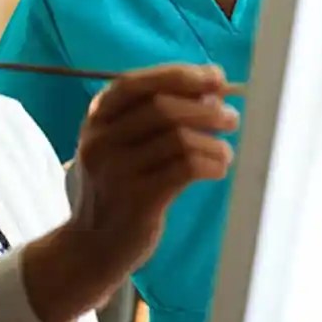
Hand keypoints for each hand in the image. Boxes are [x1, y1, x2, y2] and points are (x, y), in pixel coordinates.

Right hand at [23, 64, 236, 321]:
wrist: (91, 246)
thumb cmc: (118, 186)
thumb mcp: (122, 144)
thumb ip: (157, 115)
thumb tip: (212, 92)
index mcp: (96, 119)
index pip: (136, 83)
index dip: (180, 76)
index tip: (216, 78)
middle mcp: (100, 141)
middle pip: (162, 108)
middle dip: (204, 108)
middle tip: (231, 118)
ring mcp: (116, 171)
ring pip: (178, 139)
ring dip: (212, 141)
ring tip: (225, 150)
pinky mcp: (136, 201)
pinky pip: (185, 169)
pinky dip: (210, 163)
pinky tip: (218, 168)